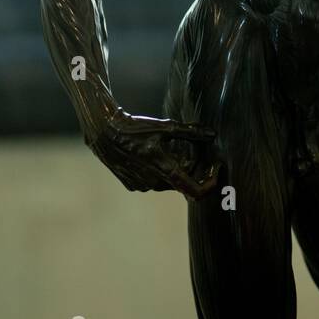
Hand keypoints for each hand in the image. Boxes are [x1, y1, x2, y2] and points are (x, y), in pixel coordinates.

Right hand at [87, 108, 220, 199]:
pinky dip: (160, 171)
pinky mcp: (133, 185)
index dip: (210, 183)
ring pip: (168, 182)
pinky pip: (154, 182)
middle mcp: (154, 184)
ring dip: (175, 169)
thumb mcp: (166, 127)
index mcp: (165, 171)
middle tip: (194, 150)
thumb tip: (212, 134)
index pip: (196, 192)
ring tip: (173, 149)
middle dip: (192, 169)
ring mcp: (143, 187)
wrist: (104, 133)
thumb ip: (191, 132)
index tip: (214, 168)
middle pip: (183, 183)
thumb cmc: (135, 128)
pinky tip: (155, 153)